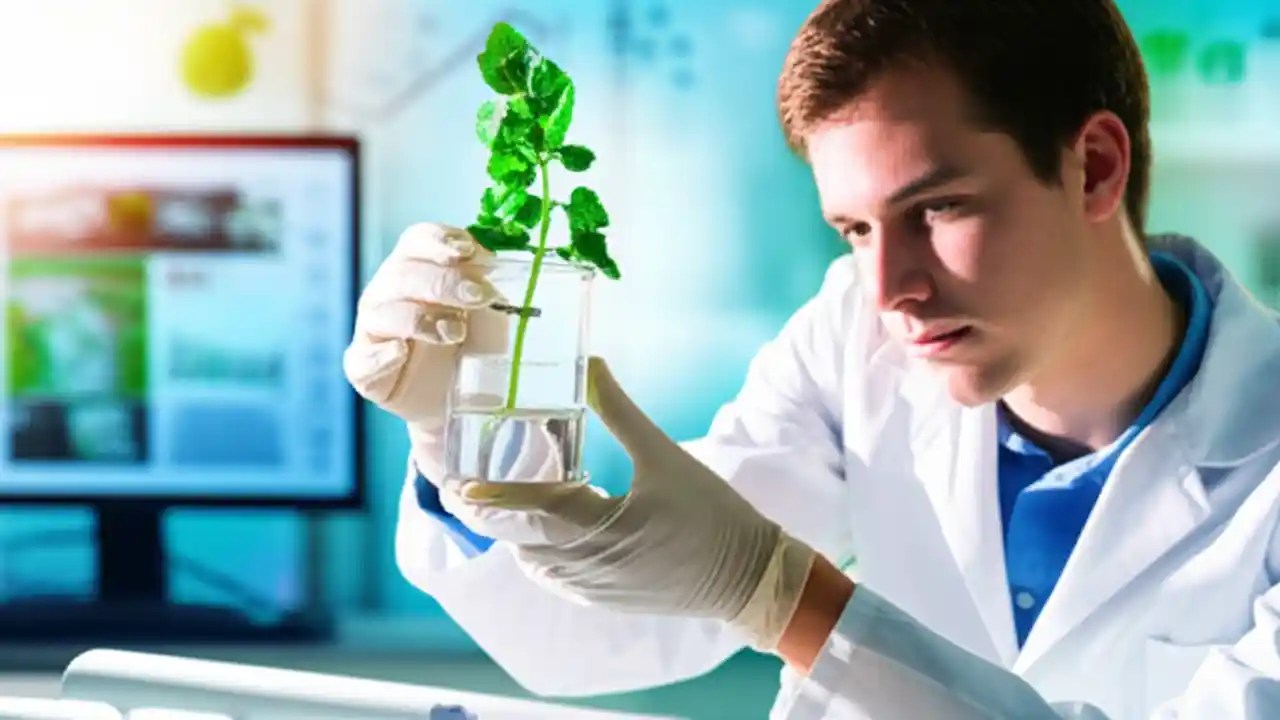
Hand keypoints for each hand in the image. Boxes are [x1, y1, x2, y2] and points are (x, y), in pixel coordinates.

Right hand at [342, 223, 507, 479]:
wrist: (465, 397)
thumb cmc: (476, 341)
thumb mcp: (493, 309)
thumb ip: (492, 282)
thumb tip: (504, 262)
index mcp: (417, 267)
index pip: (417, 240)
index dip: (439, 241)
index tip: (466, 250)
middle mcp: (389, 293)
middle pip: (404, 273)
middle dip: (444, 282)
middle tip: (480, 297)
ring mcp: (374, 330)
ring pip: (383, 312)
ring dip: (421, 319)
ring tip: (455, 333)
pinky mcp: (366, 370)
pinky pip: (363, 360)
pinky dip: (382, 356)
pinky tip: (401, 353)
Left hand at [455, 357, 817, 649]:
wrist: (748, 577)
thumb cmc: (710, 513)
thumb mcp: (663, 454)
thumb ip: (618, 409)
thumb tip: (590, 363)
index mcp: (600, 525)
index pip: (529, 511)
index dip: (489, 498)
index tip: (454, 485)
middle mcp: (588, 563)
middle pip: (519, 540)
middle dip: (489, 515)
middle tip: (463, 488)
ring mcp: (594, 588)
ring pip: (534, 562)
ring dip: (514, 534)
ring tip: (500, 503)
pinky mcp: (604, 600)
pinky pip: (555, 578)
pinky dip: (540, 554)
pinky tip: (543, 532)